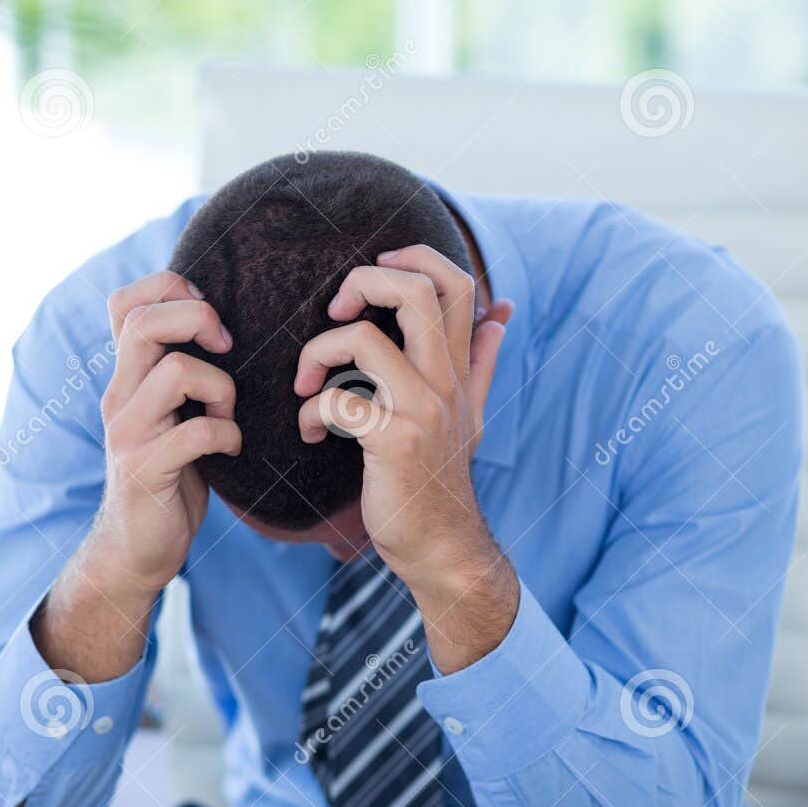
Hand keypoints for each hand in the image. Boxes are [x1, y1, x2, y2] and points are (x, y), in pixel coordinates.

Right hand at [32, 272, 238, 686]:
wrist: (136, 548)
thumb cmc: (168, 475)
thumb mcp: (168, 414)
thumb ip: (176, 372)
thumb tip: (219, 325)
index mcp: (125, 377)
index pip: (125, 303)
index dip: (169, 288)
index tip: (209, 319)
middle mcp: (118, 397)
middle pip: (144, 323)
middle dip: (198, 319)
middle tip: (226, 349)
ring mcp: (128, 433)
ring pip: (176, 372)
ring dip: (221, 387)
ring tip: (226, 412)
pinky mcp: (146, 470)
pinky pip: (198, 432)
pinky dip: (228, 435)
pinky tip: (231, 449)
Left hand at [294, 246, 517, 669]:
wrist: (443, 548)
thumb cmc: (440, 481)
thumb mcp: (470, 416)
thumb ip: (480, 362)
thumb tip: (501, 312)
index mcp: (457, 369)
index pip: (455, 282)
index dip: (413, 258)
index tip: (372, 275)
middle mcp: (444, 382)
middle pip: (414, 292)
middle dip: (361, 282)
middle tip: (333, 310)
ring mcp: (420, 411)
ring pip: (363, 340)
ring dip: (318, 353)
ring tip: (306, 385)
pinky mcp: (391, 443)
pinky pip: (338, 401)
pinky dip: (312, 412)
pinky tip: (312, 433)